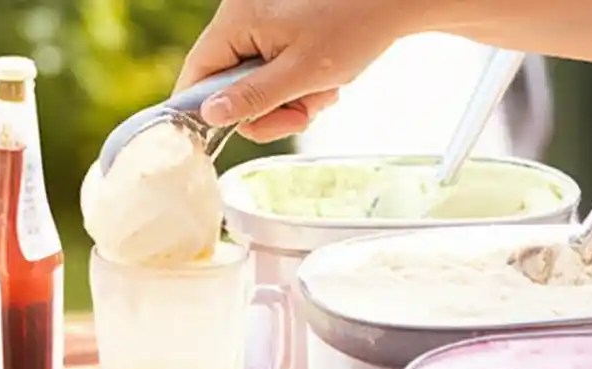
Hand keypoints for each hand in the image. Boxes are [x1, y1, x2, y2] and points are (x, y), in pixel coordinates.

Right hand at [176, 0, 422, 142]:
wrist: (393, 1)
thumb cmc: (353, 28)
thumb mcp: (301, 74)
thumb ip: (253, 97)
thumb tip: (208, 115)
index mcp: (237, 20)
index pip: (197, 72)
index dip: (206, 109)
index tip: (230, 132)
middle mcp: (241, 16)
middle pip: (228, 83)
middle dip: (265, 108)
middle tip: (299, 115)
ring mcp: (261, 21)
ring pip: (255, 82)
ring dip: (287, 100)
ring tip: (319, 94)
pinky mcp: (279, 28)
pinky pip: (273, 69)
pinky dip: (296, 85)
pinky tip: (323, 82)